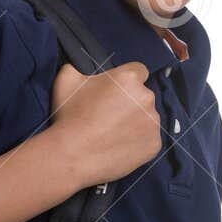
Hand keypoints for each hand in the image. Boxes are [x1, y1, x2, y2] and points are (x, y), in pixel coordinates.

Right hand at [48, 62, 160, 186]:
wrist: (73, 155)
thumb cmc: (69, 116)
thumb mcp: (66, 80)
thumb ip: (78, 67)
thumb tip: (81, 66)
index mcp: (129, 78)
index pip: (138, 71)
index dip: (126, 81)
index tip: (115, 91)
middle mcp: (147, 97)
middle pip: (143, 95)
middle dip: (130, 102)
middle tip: (109, 115)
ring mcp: (153, 122)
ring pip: (148, 117)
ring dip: (136, 122)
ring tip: (112, 133)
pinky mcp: (155, 144)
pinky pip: (149, 138)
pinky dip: (138, 141)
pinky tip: (119, 145)